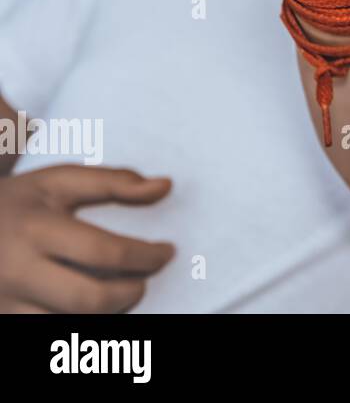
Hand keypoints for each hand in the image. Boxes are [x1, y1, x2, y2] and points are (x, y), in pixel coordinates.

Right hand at [0, 166, 174, 312]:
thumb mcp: (57, 182)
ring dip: (104, 314)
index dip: (146, 256)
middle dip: (130, 293)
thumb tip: (165, 187)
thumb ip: (112, 182)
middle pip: (89, 300)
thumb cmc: (13, 204)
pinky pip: (46, 333)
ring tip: (117, 294)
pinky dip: (77, 324)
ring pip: (69, 326)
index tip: (166, 252)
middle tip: (143, 281)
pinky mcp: (0, 320)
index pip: (105, 252)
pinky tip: (88, 307)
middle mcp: (17, 271)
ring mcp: (4, 303)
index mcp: (36, 230)